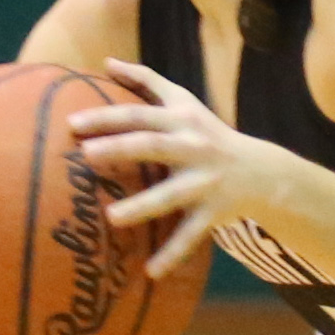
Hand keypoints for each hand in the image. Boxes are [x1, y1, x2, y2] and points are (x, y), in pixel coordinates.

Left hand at [70, 60, 277, 275]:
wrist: (262, 171)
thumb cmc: (209, 133)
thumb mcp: (184, 102)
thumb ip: (147, 81)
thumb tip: (106, 62)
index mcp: (183, 120)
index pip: (140, 114)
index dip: (108, 117)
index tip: (72, 123)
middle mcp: (194, 148)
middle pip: (153, 146)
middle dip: (121, 149)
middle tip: (86, 155)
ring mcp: (205, 182)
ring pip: (171, 195)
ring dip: (143, 206)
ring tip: (112, 218)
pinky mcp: (214, 212)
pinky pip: (190, 235)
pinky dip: (172, 255)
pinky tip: (150, 272)